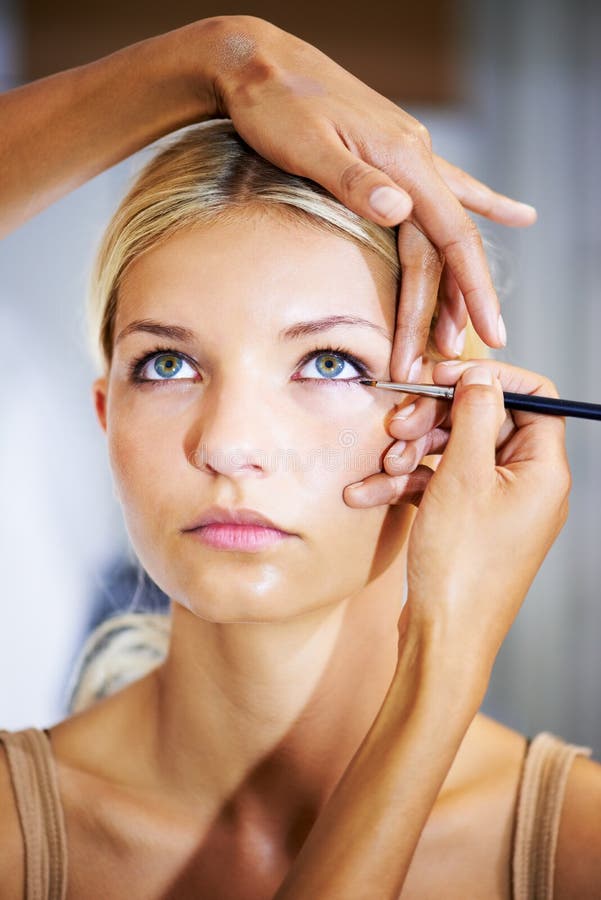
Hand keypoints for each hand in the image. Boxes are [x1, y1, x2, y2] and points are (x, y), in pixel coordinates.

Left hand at [204, 15, 535, 378]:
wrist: (261, 63)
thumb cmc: (275, 104)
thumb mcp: (306, 142)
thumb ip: (354, 179)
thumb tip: (400, 210)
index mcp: (404, 160)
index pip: (450, 238)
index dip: (470, 289)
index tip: (481, 334)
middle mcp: (416, 159)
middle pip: (445, 246)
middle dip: (449, 306)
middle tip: (447, 355)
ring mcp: (409, 157)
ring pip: (445, 229)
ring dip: (454, 281)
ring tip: (461, 327)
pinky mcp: (396, 156)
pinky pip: (449, 189)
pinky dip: (483, 204)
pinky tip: (515, 215)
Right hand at [345, 359, 570, 678]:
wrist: (443, 639)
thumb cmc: (461, 565)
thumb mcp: (463, 476)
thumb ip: (474, 415)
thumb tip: (482, 374)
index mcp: (542, 469)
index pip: (533, 397)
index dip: (487, 379)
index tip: (442, 377)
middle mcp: (526, 484)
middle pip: (484, 423)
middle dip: (435, 420)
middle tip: (398, 423)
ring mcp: (496, 506)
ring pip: (454, 454)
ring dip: (412, 453)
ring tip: (381, 465)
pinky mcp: (468, 524)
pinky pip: (440, 486)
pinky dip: (406, 485)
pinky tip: (368, 493)